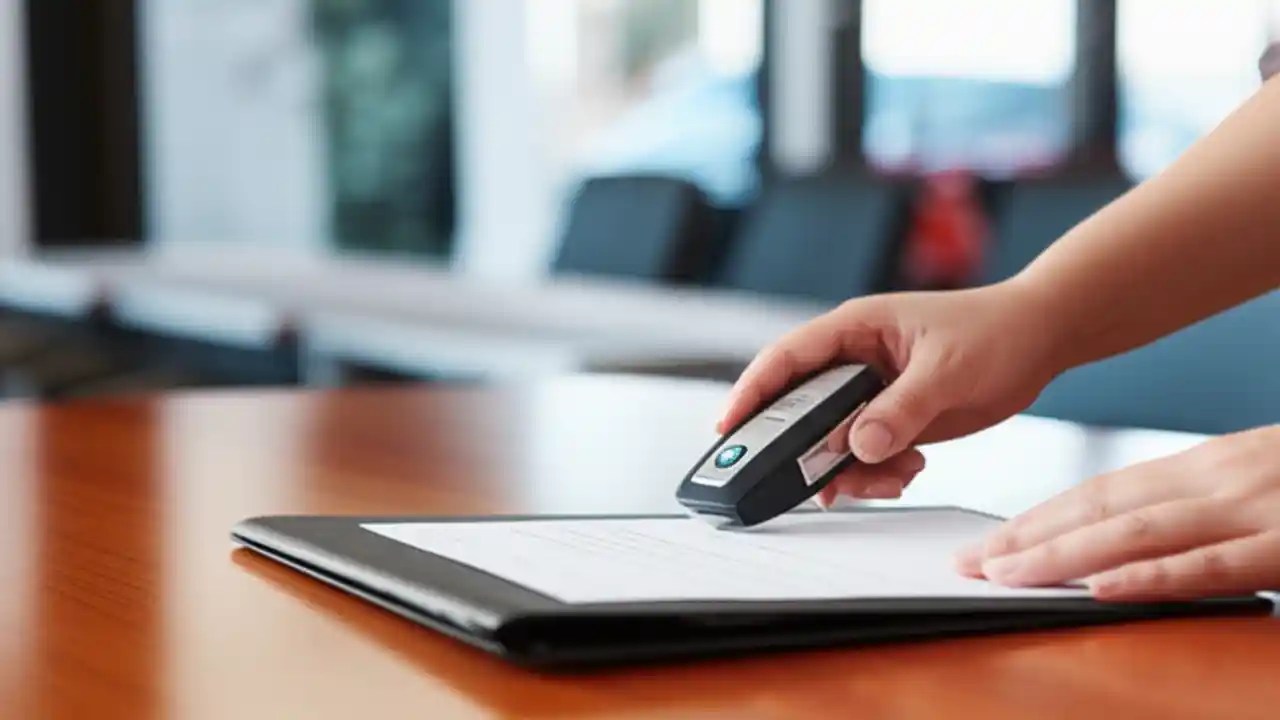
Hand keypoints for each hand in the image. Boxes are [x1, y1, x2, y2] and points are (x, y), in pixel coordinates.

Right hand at [719, 280, 1064, 505]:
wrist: (1040, 339)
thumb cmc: (995, 330)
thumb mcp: (946, 369)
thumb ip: (901, 409)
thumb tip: (858, 444)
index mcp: (855, 328)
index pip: (785, 359)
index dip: (750, 392)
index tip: (727, 428)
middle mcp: (855, 361)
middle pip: (801, 408)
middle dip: (802, 447)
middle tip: (804, 478)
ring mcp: (872, 393)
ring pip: (831, 441)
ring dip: (850, 469)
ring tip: (890, 476)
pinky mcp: (892, 419)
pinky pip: (863, 455)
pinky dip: (875, 474)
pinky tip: (906, 472)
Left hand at [955, 426, 1279, 600]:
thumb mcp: (1257, 479)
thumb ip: (1197, 507)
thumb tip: (1136, 536)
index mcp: (1203, 466)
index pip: (1099, 492)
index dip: (1036, 519)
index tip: (986, 542)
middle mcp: (1215, 482)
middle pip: (1099, 507)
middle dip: (1025, 536)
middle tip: (969, 562)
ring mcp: (1248, 511)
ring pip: (1135, 531)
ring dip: (1061, 555)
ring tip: (1005, 574)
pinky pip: (1209, 565)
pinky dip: (1149, 576)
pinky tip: (1101, 588)